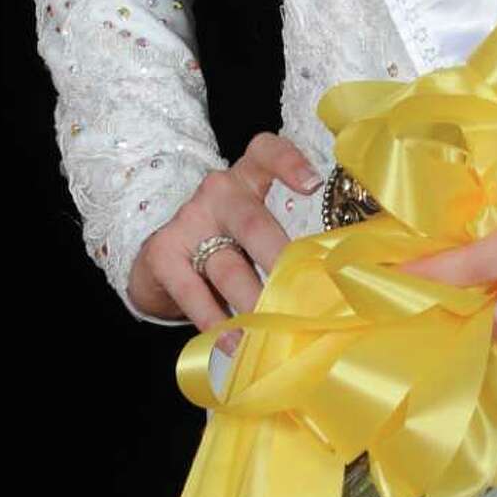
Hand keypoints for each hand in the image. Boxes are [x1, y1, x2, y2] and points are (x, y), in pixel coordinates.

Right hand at [127, 134, 322, 349]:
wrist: (159, 261)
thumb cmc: (226, 244)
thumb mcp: (253, 227)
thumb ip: (287, 240)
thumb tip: (337, 283)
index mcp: (247, 179)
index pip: (264, 152)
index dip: (288, 162)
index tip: (313, 184)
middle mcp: (218, 194)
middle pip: (253, 222)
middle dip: (281, 259)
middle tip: (306, 290)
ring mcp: (188, 222)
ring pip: (228, 266)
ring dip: (254, 302)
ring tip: (276, 330)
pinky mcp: (163, 256)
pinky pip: (194, 293)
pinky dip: (217, 323)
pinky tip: (234, 343)